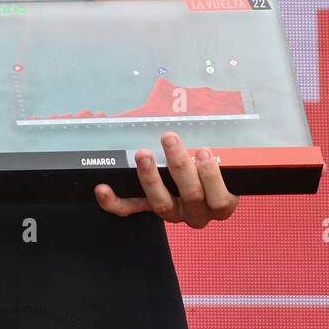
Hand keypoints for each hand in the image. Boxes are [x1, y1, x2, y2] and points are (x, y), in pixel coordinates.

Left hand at [94, 133, 239, 228]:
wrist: (201, 186)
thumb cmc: (215, 168)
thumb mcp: (226, 159)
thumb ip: (220, 148)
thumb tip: (211, 115)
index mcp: (219, 204)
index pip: (219, 200)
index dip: (212, 177)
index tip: (205, 152)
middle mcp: (196, 213)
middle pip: (190, 196)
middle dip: (179, 166)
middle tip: (170, 138)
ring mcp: (171, 212)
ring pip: (161, 204)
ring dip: (150, 178)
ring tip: (143, 154)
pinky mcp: (148, 209)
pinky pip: (130, 209)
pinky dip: (114, 202)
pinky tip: (103, 188)